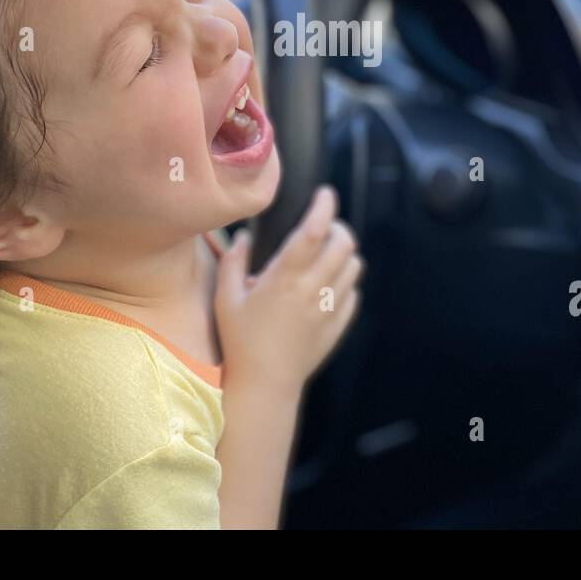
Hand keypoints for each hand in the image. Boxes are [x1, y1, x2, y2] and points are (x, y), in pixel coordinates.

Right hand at [214, 185, 363, 395]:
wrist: (264, 385)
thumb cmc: (240, 341)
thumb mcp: (226, 299)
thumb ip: (234, 262)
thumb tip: (244, 235)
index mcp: (285, 278)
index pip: (314, 230)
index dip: (324, 207)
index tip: (324, 194)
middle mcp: (313, 290)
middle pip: (345, 244)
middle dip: (338, 227)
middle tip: (324, 226)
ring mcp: (329, 309)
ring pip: (354, 267)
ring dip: (344, 253)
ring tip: (327, 253)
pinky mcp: (337, 326)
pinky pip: (353, 294)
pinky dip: (346, 282)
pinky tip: (328, 284)